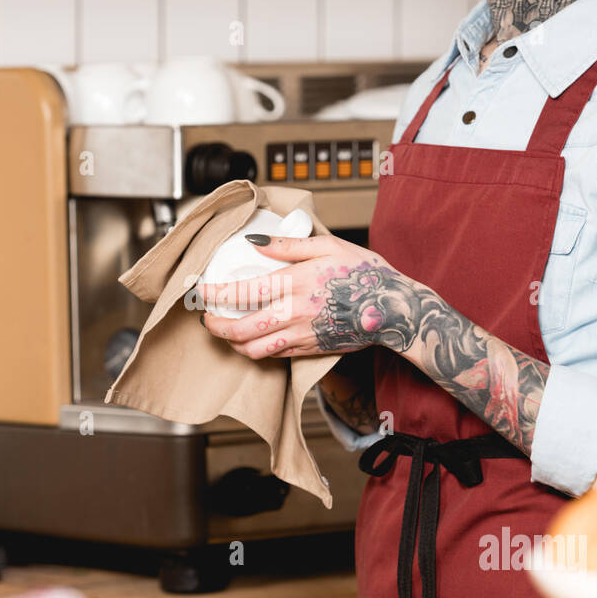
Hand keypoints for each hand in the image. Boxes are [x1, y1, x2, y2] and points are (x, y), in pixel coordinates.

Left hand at [196, 234, 425, 359]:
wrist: (394, 309)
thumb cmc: (366, 274)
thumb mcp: (329, 246)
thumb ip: (289, 245)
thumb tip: (256, 242)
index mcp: (297, 282)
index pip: (244, 292)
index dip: (216, 294)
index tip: (202, 289)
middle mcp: (296, 312)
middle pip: (242, 329)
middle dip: (216, 325)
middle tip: (207, 317)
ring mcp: (302, 335)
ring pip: (254, 349)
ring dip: (233, 342)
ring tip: (225, 331)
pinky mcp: (310, 350)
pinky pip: (274, 355)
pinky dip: (255, 349)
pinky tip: (252, 339)